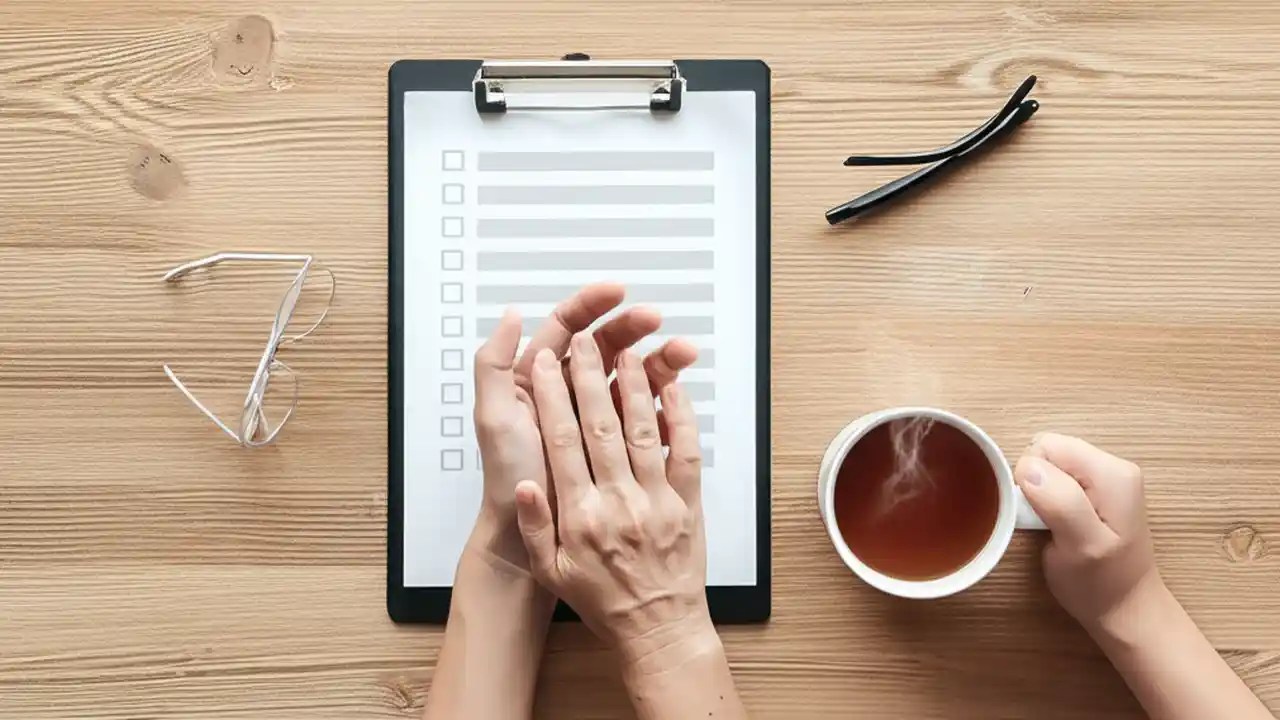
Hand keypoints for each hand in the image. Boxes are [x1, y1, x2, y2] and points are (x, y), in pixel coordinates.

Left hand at [473, 283, 695, 568]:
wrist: (526, 534)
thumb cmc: (508, 475)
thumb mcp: (493, 416)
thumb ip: (494, 363)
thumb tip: (511, 314)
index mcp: (540, 376)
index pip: (568, 327)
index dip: (592, 306)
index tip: (617, 293)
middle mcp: (570, 390)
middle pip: (608, 346)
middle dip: (634, 328)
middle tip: (657, 319)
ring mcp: (598, 416)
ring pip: (633, 376)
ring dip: (658, 359)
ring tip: (681, 353)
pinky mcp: (620, 444)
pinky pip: (648, 415)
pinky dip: (666, 403)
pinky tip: (679, 395)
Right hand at [514, 332, 710, 661]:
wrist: (658, 629)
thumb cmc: (605, 602)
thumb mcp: (552, 571)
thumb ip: (536, 525)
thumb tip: (525, 484)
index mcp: (581, 516)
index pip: (561, 444)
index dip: (550, 399)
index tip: (542, 367)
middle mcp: (619, 503)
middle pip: (600, 426)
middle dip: (588, 378)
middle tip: (580, 342)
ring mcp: (657, 501)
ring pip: (644, 431)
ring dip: (633, 387)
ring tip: (624, 350)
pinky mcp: (688, 504)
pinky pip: (686, 452)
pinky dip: (682, 417)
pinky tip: (673, 388)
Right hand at [1014, 433, 1164, 633]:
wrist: (1126, 610)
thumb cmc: (1100, 584)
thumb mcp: (1080, 547)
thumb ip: (1060, 503)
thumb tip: (1029, 468)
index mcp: (1112, 473)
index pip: (1046, 446)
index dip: (1031, 478)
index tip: (1041, 515)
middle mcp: (1113, 466)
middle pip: (1048, 450)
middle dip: (1036, 483)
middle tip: (1047, 522)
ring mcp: (1106, 477)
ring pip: (1049, 463)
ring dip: (1041, 493)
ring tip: (1054, 526)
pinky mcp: (1097, 489)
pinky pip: (1056, 478)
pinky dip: (1048, 498)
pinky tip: (1059, 523)